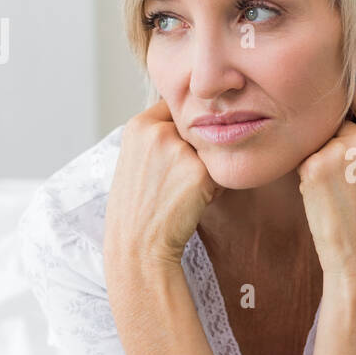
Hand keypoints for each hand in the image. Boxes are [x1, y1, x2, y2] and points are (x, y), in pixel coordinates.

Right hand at [104, 98, 225, 270]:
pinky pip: (220, 173)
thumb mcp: (135, 160)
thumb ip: (158, 137)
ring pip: (210, 151)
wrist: (138, 245)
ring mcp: (180, 150)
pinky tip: (193, 202)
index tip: (177, 151)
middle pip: (195, 130)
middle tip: (176, 180)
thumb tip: (194, 123)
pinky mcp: (200, 172)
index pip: (175, 110)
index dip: (182, 130)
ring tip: (182, 192)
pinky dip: (214, 188)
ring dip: (205, 169)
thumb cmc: (138, 207)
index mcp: (139, 126)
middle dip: (194, 151)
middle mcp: (159, 132)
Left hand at [296, 81, 355, 280]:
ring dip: (319, 156)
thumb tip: (349, 102)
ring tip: (336, 189)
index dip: (349, 95)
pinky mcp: (314, 165)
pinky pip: (303, 156)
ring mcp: (340, 151)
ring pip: (318, 139)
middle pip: (336, 119)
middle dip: (333, 138)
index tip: (337, 98)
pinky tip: (323, 196)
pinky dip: (307, 173)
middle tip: (344, 176)